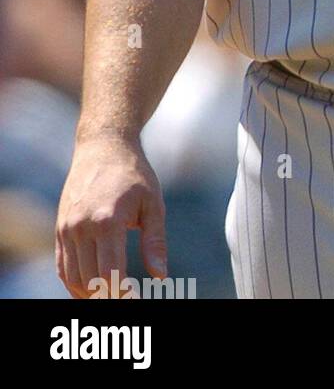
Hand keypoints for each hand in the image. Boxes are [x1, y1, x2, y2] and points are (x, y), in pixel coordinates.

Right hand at [56, 135, 166, 297]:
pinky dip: (74, 283)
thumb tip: (161, 276)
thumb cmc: (134, 175)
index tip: (135, 300)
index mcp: (108, 221)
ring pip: (73, 278)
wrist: (103, 147)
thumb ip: (155, 242)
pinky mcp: (60, 228)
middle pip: (90, 280)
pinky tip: (92, 287)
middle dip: (108, 296)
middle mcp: (81, 227)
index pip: (109, 274)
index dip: (121, 294)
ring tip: (111, 294)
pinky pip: (62, 267)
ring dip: (90, 293)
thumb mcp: (153, 204)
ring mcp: (67, 228)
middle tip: (126, 298)